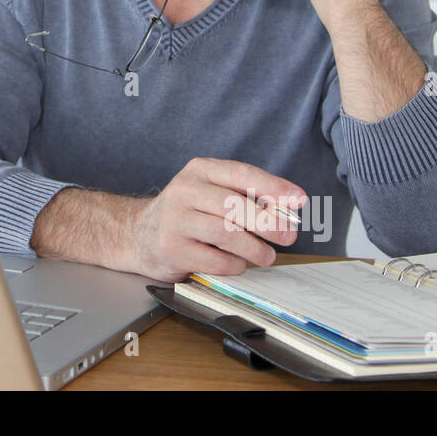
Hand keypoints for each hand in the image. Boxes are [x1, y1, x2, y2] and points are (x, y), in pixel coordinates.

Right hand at [127, 157, 306, 280]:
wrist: (137, 234)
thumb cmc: (186, 214)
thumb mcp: (210, 193)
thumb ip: (245, 196)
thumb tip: (289, 207)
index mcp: (199, 170)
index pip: (241, 174)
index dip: (273, 187)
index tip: (298, 200)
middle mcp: (184, 190)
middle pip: (235, 205)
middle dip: (269, 222)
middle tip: (289, 235)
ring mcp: (175, 220)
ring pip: (226, 233)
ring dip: (254, 248)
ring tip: (266, 255)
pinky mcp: (172, 248)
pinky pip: (214, 260)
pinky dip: (233, 265)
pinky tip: (236, 264)